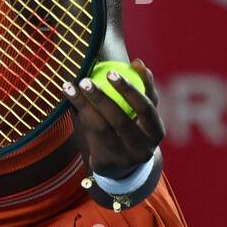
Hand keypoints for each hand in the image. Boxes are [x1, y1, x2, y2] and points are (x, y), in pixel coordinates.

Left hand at [63, 59, 164, 177]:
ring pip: (101, 129)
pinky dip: (80, 116)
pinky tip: (70, 100)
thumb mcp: (141, 111)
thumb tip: (137, 62)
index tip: (111, 71)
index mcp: (156, 131)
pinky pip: (90, 136)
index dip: (129, 90)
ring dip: (84, 105)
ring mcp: (124, 159)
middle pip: (120, 121)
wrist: (121, 164)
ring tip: (69, 87)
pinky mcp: (106, 163)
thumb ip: (141, 87)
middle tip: (85, 80)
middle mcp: (143, 148)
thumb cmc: (133, 126)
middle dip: (101, 98)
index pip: (145, 108)